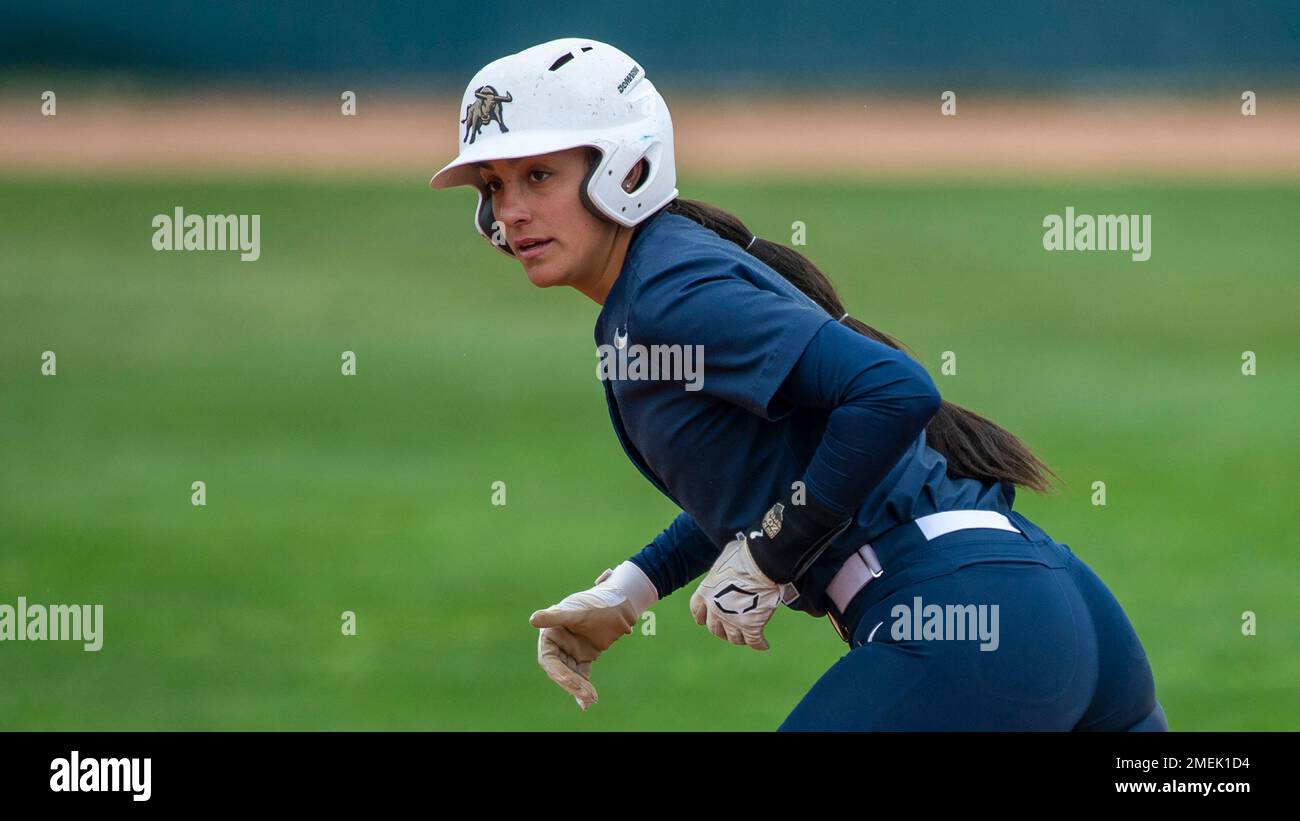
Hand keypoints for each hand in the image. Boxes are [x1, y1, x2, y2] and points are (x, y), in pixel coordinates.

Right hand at [529, 562, 656, 709]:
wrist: (620, 604)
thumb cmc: (597, 604)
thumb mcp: (578, 612)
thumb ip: (556, 617)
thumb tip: (532, 619)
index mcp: (550, 632)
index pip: (549, 659)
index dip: (558, 672)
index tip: (571, 682)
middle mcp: (557, 643)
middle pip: (560, 670)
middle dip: (572, 683)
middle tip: (586, 694)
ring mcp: (570, 651)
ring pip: (571, 674)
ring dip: (579, 688)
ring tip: (591, 699)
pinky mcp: (582, 656)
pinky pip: (581, 674)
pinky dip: (584, 686)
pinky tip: (588, 701)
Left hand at [689, 533, 781, 650]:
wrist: (760, 564)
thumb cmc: (743, 555)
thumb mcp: (724, 559)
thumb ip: (723, 570)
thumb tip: (730, 566)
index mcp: (705, 593)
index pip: (697, 611)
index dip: (702, 616)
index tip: (704, 620)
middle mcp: (715, 610)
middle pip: (714, 628)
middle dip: (722, 629)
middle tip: (731, 628)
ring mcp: (732, 621)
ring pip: (733, 638)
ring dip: (739, 638)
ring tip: (746, 636)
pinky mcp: (751, 627)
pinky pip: (754, 641)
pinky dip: (759, 644)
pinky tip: (764, 645)